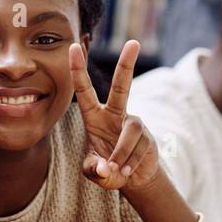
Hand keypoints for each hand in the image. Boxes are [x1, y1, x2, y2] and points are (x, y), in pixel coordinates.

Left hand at [70, 39, 159, 192]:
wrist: (132, 179)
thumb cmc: (107, 170)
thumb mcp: (94, 171)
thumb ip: (94, 170)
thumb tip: (104, 168)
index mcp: (94, 117)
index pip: (84, 91)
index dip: (78, 70)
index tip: (73, 47)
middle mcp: (114, 115)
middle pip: (122, 87)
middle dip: (127, 65)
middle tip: (133, 42)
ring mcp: (132, 123)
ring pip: (130, 131)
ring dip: (122, 153)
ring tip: (117, 170)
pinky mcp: (148, 135)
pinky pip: (140, 147)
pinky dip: (130, 162)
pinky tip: (126, 172)